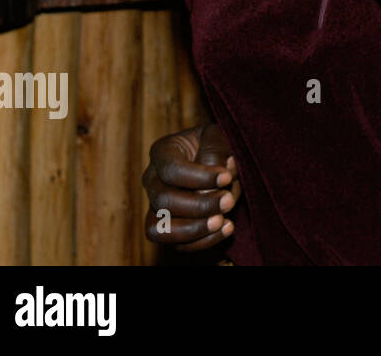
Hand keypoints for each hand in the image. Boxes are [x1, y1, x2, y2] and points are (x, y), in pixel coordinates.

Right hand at [142, 123, 240, 250]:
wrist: (218, 158)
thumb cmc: (216, 144)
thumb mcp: (218, 135)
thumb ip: (215, 149)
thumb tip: (216, 175)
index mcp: (162, 152)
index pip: (171, 170)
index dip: (199, 177)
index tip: (227, 177)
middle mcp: (152, 180)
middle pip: (163, 200)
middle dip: (199, 205)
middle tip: (228, 201)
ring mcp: (156, 205)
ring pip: (159, 229)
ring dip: (194, 229)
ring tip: (223, 221)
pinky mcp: (168, 226)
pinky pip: (176, 244)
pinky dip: (203, 241)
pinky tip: (227, 228)